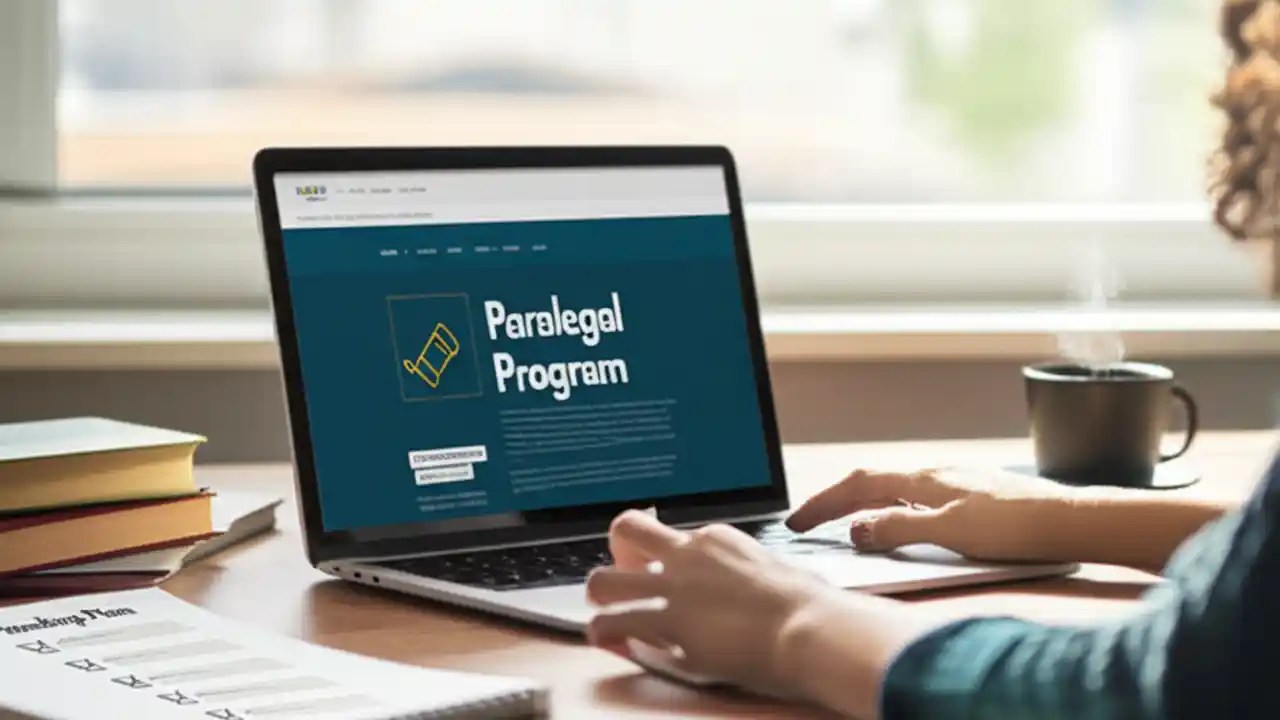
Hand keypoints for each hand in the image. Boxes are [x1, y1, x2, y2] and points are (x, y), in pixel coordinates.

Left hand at [585, 510, 844, 699]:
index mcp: (717, 539)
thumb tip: (766, 578)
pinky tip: (608, 643)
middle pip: (628, 529)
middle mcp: (688, 555)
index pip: (675, 539)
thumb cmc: (809, 605)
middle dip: (618, 552)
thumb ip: (756, 572)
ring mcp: (672, 588)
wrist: (809, 627)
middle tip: (625, 579)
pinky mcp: (667, 624)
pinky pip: (614, 626)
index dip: (669, 562)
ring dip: (600, 598)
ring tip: (605, 616)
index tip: (675, 581)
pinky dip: (605, 635)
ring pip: (605, 580)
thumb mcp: (779, 571)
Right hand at [786, 467, 1074, 561]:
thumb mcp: (947, 532)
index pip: (857, 485)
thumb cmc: (1014, 526)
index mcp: (922, 479)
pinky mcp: (971, 497)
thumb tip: (856, 528)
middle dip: (835, 501)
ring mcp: (953, 483)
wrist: (1072, 522)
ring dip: (863, 505)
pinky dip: (890, 510)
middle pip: (871, 483)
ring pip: (894, 490)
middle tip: (809, 523)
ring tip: (844, 526)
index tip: (796, 521)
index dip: (822, 502)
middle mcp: (934, 474)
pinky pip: (914, 499)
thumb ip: (898, 529)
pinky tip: (898, 526)